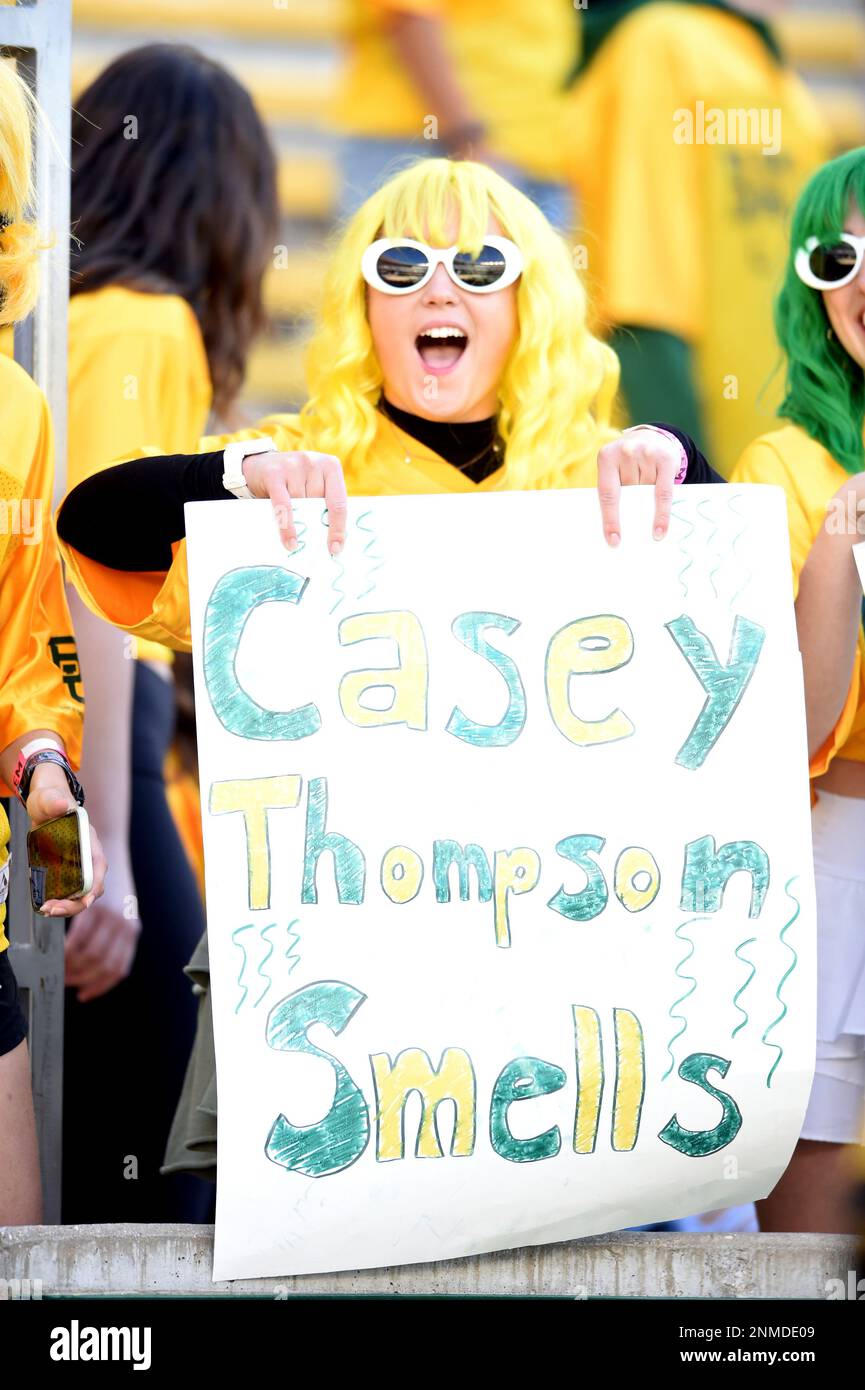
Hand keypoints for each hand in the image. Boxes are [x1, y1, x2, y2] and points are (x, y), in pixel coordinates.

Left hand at [25, 767, 106, 918]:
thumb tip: (62, 805)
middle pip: (91, 888)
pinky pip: (70, 893)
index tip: (84, 901)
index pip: (99, 868)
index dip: (94, 886)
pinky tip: (45, 905)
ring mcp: (78, 867)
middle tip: (52, 908)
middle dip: (74, 903)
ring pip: (81, 894)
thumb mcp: (48, 799)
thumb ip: (54, 801)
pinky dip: (60, 902)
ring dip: (67, 906)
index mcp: (90, 842)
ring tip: (47, 909)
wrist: (45, 805)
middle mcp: (88, 858)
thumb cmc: (50, 801)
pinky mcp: (67, 872)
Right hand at [64, 847, 139, 1002]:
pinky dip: (67, 951)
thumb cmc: (112, 888)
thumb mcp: (121, 914)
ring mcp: (110, 916)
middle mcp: (125, 926)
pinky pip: (78, 938)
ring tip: (63, 970)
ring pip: (89, 955)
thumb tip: (95, 966)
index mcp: (133, 931)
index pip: (120, 969)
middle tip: (68, 982)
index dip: (101, 986)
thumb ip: (114, 937)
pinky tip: (61, 954)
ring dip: (73, 968)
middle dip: (82, 979)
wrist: (110, 853)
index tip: (85, 995)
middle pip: (102, 965)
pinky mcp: (94, 907)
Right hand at [242, 450, 347, 555]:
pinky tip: (290, 543)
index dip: (338, 528)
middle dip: (313, 525)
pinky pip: (283, 506)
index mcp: (330, 466)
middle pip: (316, 504)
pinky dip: (287, 527)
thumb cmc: (294, 481)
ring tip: (294, 536)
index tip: (335, 549)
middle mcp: (313, 462)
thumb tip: (330, 538)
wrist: (260, 464)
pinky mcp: (274, 474)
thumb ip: (323, 502)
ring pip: (299, 506)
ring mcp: (293, 466)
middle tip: (311, 544)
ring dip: (297, 522)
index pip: (339, 502)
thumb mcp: (313, 484)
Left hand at [597, 428, 684, 546]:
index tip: (613, 541)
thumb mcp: (616, 471)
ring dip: (647, 504)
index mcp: (607, 457)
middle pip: (629, 493)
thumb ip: (616, 491)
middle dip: (632, 511)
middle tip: (633, 537)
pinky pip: (664, 493)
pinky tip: (660, 531)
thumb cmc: (628, 464)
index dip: (610, 519)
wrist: (652, 438)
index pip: (607, 494)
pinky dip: (662, 514)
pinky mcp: (666, 459)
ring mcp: (647, 453)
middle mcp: (626, 451)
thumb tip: (621, 528)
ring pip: (647, 492)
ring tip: (648, 511)